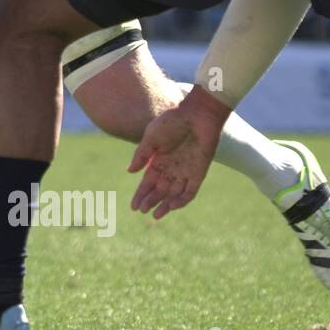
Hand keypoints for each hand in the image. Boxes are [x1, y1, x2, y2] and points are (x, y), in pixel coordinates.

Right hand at [128, 89, 227, 217]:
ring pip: (174, 194)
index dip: (141, 194)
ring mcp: (185, 172)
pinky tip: (172, 206)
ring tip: (156, 215)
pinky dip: (182, 200)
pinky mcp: (199, 173)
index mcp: (158, 160)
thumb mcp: (151, 137)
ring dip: (165, 205)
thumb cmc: (172, 121)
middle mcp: (172, 169)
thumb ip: (142, 155)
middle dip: (150, 201)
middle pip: (160, 190)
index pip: (148, 182)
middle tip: (142, 211)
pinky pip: (190, 191)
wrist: (197, 115)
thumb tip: (130, 172)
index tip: (133, 207)